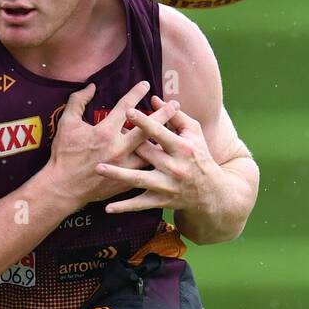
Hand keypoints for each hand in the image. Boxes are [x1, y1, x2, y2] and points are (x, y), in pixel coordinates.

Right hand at [46, 80, 179, 210]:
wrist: (64, 188)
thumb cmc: (64, 154)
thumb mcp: (66, 124)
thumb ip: (78, 102)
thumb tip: (90, 86)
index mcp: (105, 132)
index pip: (125, 107)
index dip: (136, 93)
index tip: (146, 84)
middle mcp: (119, 148)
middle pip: (148, 128)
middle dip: (163, 114)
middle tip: (175, 104)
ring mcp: (125, 166)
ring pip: (151, 151)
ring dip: (163, 140)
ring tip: (175, 131)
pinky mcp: (126, 180)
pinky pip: (145, 168)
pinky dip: (155, 160)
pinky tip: (164, 153)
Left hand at [95, 98, 220, 214]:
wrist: (210, 192)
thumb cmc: (198, 155)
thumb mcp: (193, 133)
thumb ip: (175, 116)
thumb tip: (153, 99)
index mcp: (182, 148)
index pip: (160, 132)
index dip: (144, 122)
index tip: (128, 110)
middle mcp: (174, 167)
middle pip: (146, 153)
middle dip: (126, 145)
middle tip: (104, 137)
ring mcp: (166, 186)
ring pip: (139, 179)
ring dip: (118, 175)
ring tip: (99, 169)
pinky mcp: (160, 200)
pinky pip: (139, 205)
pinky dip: (124, 207)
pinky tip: (108, 208)